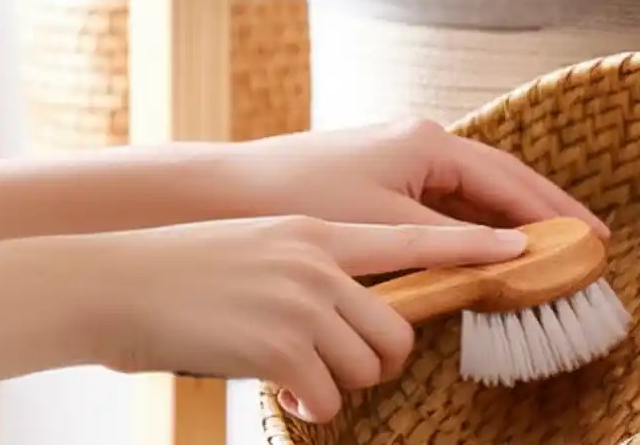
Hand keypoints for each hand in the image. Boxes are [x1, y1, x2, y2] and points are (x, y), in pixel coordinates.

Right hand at [82, 216, 528, 422]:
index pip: (415, 239)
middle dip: (381, 360)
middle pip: (400, 329)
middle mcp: (319, 261)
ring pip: (369, 366)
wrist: (115, 280)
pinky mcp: (279, 344)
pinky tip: (282, 394)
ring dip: (340, 385)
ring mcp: (300, 301)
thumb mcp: (263, 248)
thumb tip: (356, 311)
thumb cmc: (185, 272)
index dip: (474, 249)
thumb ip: (317, 268)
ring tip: (300, 378)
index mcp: (319, 233)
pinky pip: (328, 396)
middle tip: (340, 366)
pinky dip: (311, 406)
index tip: (524, 249)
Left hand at [223, 119, 609, 236]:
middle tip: (591, 239)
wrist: (230, 193)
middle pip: (503, 177)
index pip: (510, 180)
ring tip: (555, 245)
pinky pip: (450, 199)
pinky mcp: (388, 175)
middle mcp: (423, 140)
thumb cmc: (302, 199)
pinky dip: (478, 222)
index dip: (554, 211)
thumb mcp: (384, 226)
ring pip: (478, 188)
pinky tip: (495, 245)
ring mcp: (406, 155)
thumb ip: (452, 240)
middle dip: (548, 209)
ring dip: (515, 216)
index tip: (592, 236)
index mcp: (428, 142)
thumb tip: (512, 254)